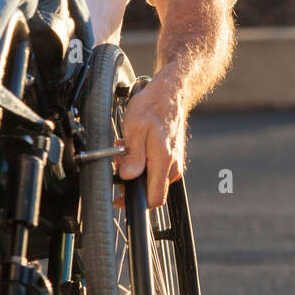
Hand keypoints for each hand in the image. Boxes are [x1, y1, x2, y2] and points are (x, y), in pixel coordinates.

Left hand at [117, 77, 185, 208]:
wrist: (170, 94)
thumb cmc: (152, 107)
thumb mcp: (135, 129)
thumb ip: (133, 156)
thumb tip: (128, 177)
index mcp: (163, 161)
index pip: (154, 199)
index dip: (135, 201)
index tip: (120, 196)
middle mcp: (172, 166)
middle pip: (150, 190)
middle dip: (131, 181)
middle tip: (119, 161)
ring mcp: (174, 162)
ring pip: (151, 179)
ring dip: (135, 170)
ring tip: (125, 151)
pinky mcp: (172, 157)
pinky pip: (156, 169)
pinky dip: (143, 163)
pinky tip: (135, 148)